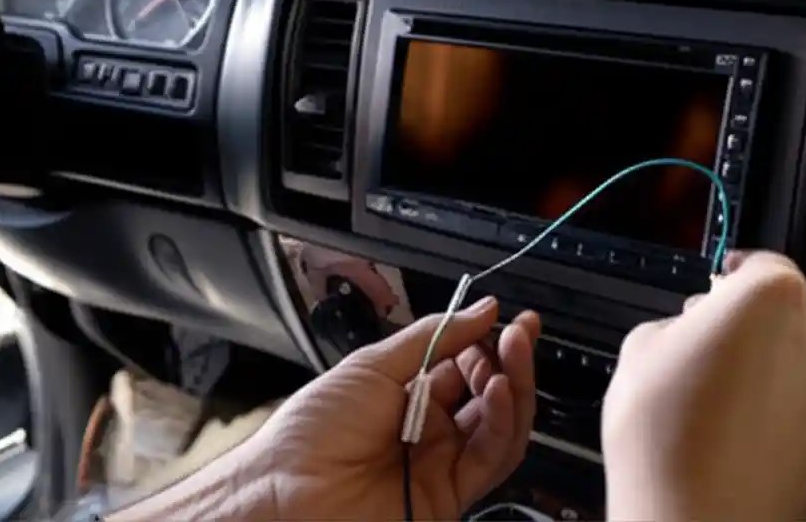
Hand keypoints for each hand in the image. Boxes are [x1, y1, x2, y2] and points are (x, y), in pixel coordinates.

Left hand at [234, 297, 538, 519]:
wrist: (285, 492)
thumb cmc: (311, 431)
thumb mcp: (372, 365)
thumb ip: (433, 337)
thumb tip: (480, 309)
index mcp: (408, 397)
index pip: (465, 366)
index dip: (488, 342)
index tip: (505, 318)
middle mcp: (430, 431)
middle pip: (490, 397)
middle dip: (509, 361)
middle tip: (519, 332)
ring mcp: (441, 464)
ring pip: (500, 427)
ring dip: (515, 386)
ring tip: (515, 350)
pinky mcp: (451, 496)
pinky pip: (490, 458)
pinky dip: (504, 422)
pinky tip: (501, 390)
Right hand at [602, 251, 805, 521]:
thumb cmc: (666, 441)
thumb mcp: (640, 348)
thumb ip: (678, 324)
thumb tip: (690, 333)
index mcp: (773, 298)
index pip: (759, 263)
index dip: (728, 276)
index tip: (713, 287)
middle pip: (785, 317)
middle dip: (747, 330)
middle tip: (698, 355)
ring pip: (797, 370)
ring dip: (762, 379)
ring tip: (707, 410)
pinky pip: (801, 422)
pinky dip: (773, 426)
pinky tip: (728, 445)